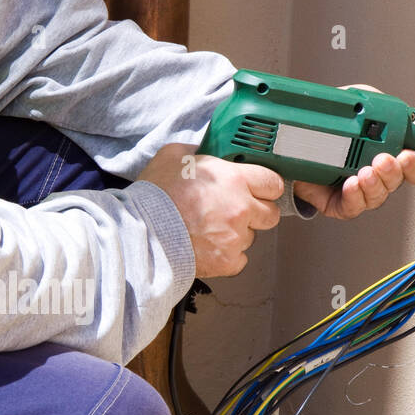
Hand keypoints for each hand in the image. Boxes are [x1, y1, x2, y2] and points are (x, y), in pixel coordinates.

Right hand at [138, 143, 282, 278]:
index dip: (265, 187)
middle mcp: (241, 208)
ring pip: (251, 237)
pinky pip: (239, 260)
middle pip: (271, 214)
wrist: (141, 233)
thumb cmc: (154, 196)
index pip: (273, 183)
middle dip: (256, 212)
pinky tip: (209, 248)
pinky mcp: (227, 261)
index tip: (257, 190)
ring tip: (211, 231)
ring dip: (237, 234)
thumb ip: (197, 153)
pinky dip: (227, 256)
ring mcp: (236, 237)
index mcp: (234, 179)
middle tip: (235, 211)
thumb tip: (202, 153)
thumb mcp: (172, 156)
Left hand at [289, 84, 414, 219]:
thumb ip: (372, 103)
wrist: (289, 148)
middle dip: (393, 172)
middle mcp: (374, 176)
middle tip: (384, 160)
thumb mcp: (351, 106)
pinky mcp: (338, 204)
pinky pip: (351, 207)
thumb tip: (383, 105)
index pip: (411, 167)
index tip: (408, 155)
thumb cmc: (323, 130)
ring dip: (374, 184)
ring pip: (376, 196)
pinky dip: (354, 197)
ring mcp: (357, 192)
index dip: (414, 165)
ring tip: (366, 172)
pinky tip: (351, 185)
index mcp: (384, 155)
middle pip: (396, 182)